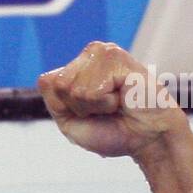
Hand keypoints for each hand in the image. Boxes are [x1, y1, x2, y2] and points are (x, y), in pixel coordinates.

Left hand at [37, 41, 187, 158]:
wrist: (146, 140)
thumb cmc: (113, 131)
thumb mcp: (70, 123)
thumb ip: (54, 101)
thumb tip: (45, 77)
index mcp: (78, 65)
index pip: (48, 82)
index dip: (66, 106)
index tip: (90, 112)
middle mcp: (91, 54)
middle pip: (59, 84)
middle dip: (79, 106)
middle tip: (105, 108)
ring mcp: (105, 53)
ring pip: (75, 88)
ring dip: (95, 105)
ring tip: (116, 103)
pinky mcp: (119, 59)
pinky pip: (92, 91)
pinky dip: (106, 103)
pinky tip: (124, 98)